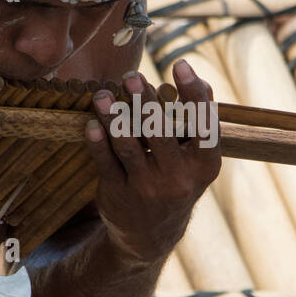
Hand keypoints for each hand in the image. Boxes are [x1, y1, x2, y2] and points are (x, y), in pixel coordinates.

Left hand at [85, 59, 221, 264]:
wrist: (151, 233)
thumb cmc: (177, 177)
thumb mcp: (196, 155)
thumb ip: (197, 113)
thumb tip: (193, 72)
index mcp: (204, 164)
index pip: (203, 125)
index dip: (193, 94)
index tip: (180, 64)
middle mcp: (178, 178)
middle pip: (161, 133)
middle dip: (145, 102)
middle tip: (132, 76)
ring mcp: (147, 188)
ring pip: (129, 146)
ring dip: (114, 117)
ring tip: (103, 94)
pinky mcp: (119, 194)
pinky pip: (106, 164)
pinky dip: (97, 143)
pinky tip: (91, 123)